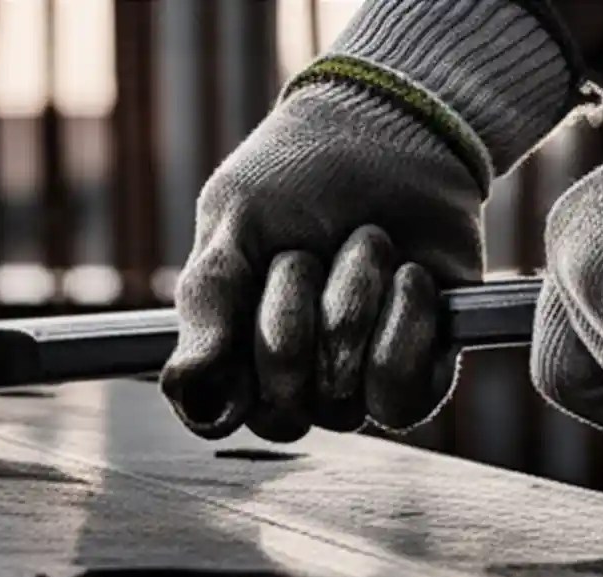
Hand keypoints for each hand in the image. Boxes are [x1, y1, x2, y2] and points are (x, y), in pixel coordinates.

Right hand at [161, 0, 590, 441]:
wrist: (393, 132)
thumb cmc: (298, 178)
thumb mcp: (233, 223)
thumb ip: (205, 302)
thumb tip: (183, 386)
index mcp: (234, 353)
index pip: (217, 417)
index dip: (230, 376)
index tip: (243, 311)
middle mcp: (294, 383)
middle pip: (282, 413)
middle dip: (291, 318)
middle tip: (304, 254)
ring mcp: (356, 385)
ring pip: (342, 400)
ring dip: (353, 303)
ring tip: (364, 243)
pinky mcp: (419, 376)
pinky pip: (400, 396)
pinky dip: (404, 322)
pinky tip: (409, 272)